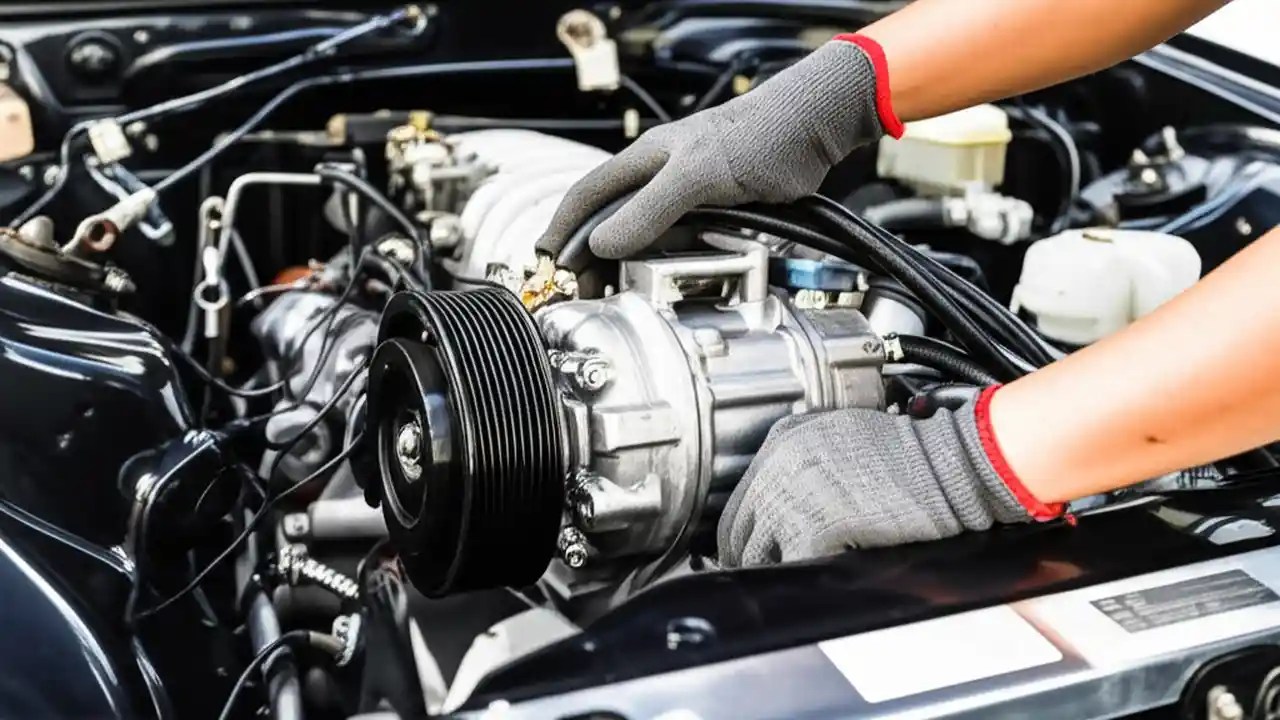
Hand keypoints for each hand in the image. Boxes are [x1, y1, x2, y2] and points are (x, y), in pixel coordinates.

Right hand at [536, 38, 895, 260]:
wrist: (812, 131)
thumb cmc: (760, 134)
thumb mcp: (697, 175)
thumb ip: (649, 210)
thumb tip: (603, 244)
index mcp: (645, 161)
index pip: (585, 198)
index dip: (561, 231)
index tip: (546, 265)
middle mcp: (660, 178)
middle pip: (610, 223)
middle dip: (589, 259)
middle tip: (580, 294)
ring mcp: (687, 197)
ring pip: (643, 237)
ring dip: (626, 266)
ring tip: (611, 296)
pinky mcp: (716, 213)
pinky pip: (679, 245)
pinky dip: (664, 266)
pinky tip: (662, 282)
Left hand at [717, 389, 1056, 566]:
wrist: (950, 462)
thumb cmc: (910, 453)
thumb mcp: (841, 435)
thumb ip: (803, 461)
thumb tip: (778, 498)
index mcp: (783, 439)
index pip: (740, 496)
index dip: (744, 529)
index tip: (750, 547)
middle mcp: (780, 463)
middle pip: (740, 526)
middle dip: (750, 553)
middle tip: (767, 570)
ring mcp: (794, 496)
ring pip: (757, 550)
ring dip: (771, 567)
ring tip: (790, 576)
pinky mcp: (816, 527)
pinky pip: (790, 565)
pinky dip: (797, 577)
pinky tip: (812, 580)